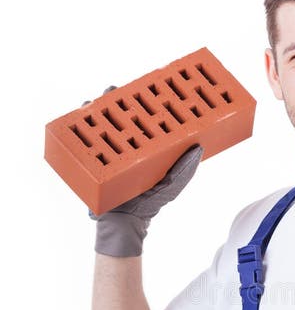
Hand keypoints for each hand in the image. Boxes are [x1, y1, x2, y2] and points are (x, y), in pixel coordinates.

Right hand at [85, 85, 202, 256]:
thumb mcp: (171, 187)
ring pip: (102, 122)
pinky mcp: (93, 159)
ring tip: (97, 100)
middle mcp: (127, 144)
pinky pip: (85, 140)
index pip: (147, 117)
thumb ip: (183, 170)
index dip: (147, 101)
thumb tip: (198, 147)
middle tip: (116, 90)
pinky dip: (82, 127)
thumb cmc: (151, 204)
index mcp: (147, 145)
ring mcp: (109, 150)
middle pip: (121, 114)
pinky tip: (82, 118)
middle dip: (117, 100)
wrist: (125, 224)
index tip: (149, 85)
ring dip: (98, 108)